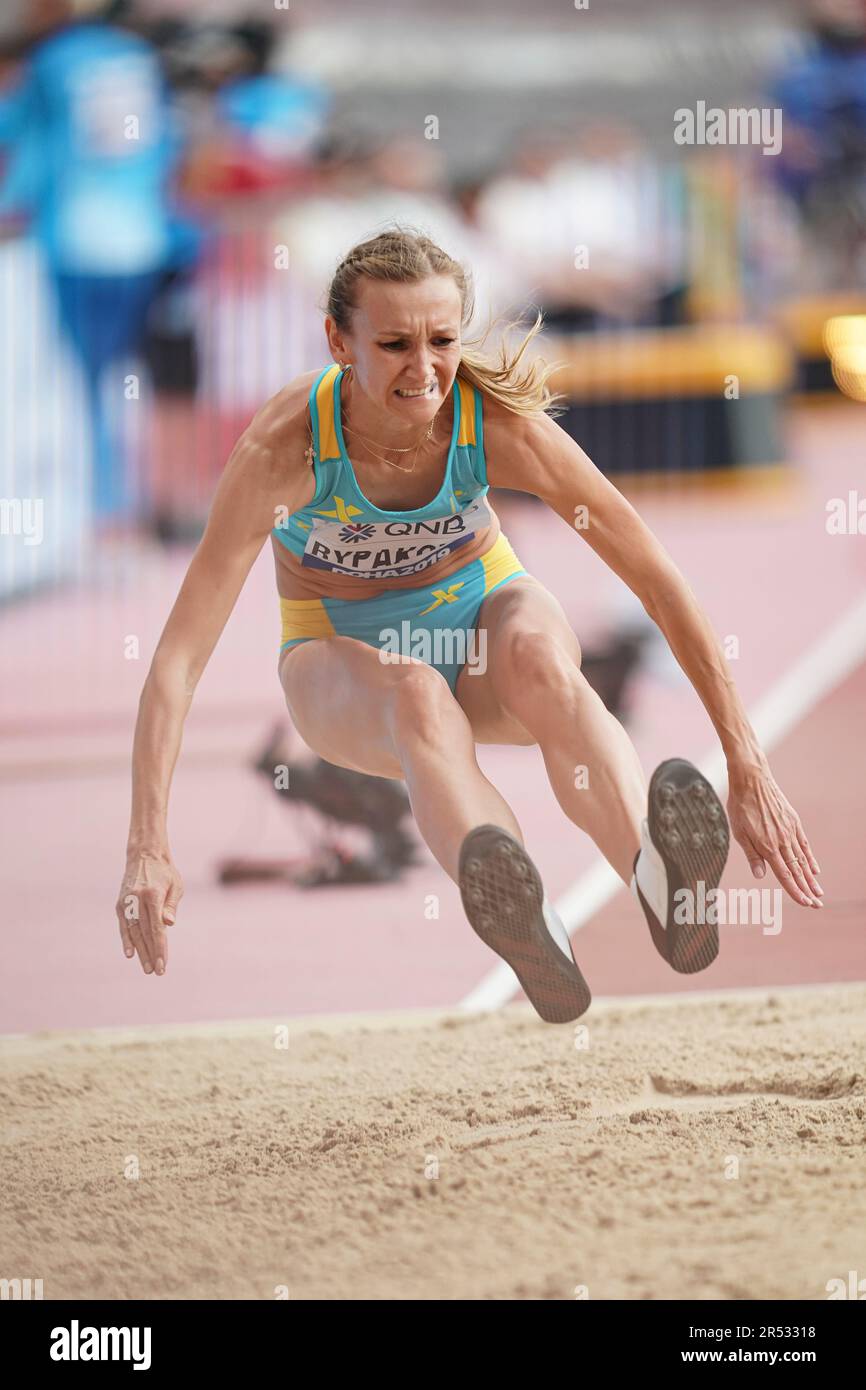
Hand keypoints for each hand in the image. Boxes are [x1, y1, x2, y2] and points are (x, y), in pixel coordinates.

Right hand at [115, 850, 183, 974]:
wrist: (144, 855)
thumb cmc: (165, 872)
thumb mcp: (176, 885)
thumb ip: (171, 905)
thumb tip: (169, 925)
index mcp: (152, 895)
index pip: (156, 928)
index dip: (160, 948)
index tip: (163, 964)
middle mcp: (136, 899)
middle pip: (144, 933)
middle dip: (150, 954)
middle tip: (156, 972)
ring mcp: (126, 902)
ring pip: (132, 932)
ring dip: (140, 951)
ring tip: (147, 968)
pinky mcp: (120, 904)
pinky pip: (124, 925)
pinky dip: (126, 940)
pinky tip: (130, 953)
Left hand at [727, 764, 822, 907]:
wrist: (752, 779)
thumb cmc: (740, 806)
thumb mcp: (739, 832)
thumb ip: (752, 855)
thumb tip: (761, 876)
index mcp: (768, 846)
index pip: (785, 875)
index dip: (795, 891)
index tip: (804, 903)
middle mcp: (782, 841)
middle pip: (798, 871)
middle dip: (807, 890)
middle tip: (816, 905)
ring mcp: (790, 831)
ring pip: (804, 860)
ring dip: (811, 878)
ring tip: (819, 892)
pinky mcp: (793, 822)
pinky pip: (804, 844)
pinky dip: (810, 858)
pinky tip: (815, 869)